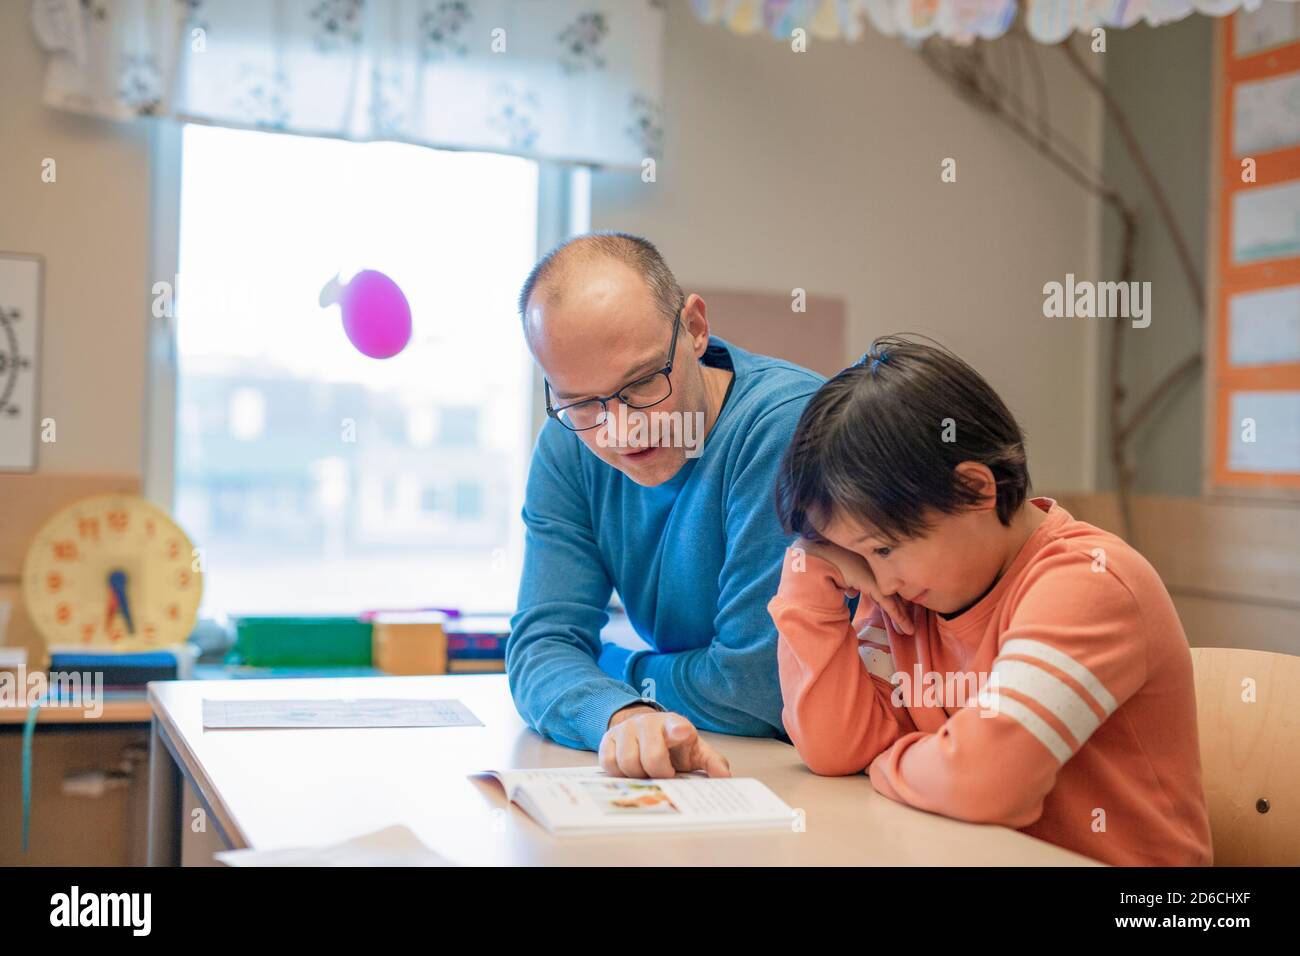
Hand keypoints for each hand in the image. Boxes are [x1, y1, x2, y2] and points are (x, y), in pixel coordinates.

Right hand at [600, 706, 730, 778]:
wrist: (644, 730)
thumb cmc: (673, 745)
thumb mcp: (695, 751)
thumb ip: (711, 762)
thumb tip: (725, 777)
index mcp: (674, 724)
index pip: (677, 726)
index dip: (679, 730)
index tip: (682, 733)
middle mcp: (648, 723)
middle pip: (651, 757)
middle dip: (659, 773)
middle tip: (664, 774)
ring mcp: (626, 729)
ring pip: (628, 762)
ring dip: (638, 775)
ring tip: (646, 772)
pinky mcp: (607, 738)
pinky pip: (609, 763)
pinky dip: (619, 772)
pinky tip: (629, 770)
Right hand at [793, 536, 914, 634]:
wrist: (822, 557)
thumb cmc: (828, 563)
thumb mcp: (841, 576)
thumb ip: (849, 583)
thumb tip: (852, 592)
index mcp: (867, 568)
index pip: (881, 587)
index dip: (891, 602)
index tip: (898, 613)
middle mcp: (875, 572)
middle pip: (891, 593)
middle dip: (900, 609)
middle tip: (907, 625)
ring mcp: (877, 577)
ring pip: (894, 601)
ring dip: (901, 617)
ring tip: (908, 630)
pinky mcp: (876, 586)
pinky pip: (890, 605)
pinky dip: (898, 617)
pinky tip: (906, 628)